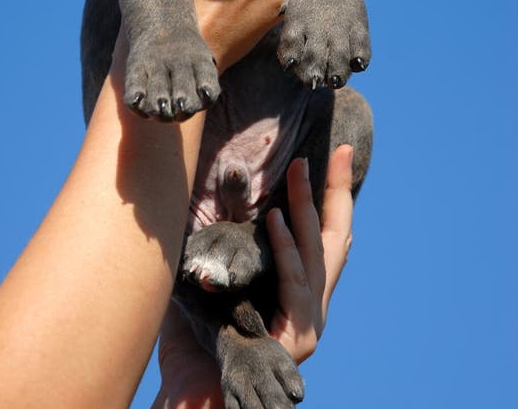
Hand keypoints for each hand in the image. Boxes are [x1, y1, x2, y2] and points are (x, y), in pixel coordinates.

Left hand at [153, 145, 354, 407]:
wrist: (194, 398)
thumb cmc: (197, 342)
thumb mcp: (214, 281)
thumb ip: (226, 244)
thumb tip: (215, 191)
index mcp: (299, 292)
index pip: (324, 233)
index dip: (334, 194)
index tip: (340, 153)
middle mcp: (312, 305)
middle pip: (335, 238)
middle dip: (336, 192)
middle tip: (337, 151)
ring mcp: (310, 323)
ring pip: (316, 254)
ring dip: (306, 207)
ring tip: (299, 170)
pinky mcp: (299, 339)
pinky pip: (295, 284)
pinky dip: (286, 249)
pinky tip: (277, 219)